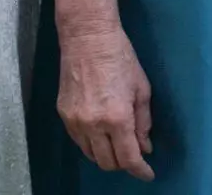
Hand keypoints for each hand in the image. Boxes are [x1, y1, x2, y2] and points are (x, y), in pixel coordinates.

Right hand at [58, 23, 154, 180]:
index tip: (148, 174)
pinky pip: (79, 141)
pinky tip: (101, 134)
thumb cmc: (121, 58)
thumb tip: (145, 146)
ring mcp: (75, 121)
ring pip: (91, 155)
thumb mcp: (141, 88)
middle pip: (108, 162)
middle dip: (124, 164)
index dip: (140, 170)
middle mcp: (93, 125)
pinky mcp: (63, 115)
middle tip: (135, 155)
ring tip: (118, 145)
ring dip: (107, 156)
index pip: (128, 158)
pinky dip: (92, 144)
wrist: (87, 38)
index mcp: (117, 117)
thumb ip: (143, 122)